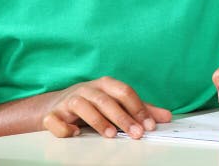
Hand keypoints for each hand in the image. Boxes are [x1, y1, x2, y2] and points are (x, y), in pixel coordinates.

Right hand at [42, 77, 171, 138]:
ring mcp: (69, 100)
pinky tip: (75, 133)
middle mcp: (87, 89)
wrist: (56, 105)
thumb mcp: (117, 103)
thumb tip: (166, 117)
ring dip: (97, 120)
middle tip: (135, 133)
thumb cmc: (92, 102)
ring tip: (110, 135)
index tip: (149, 125)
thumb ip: (140, 109)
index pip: (124, 92)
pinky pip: (55, 119)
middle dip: (122, 117)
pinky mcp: (52, 114)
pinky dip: (64, 127)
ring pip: (82, 106)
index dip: (138, 108)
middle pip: (106, 100)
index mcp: (105, 84)